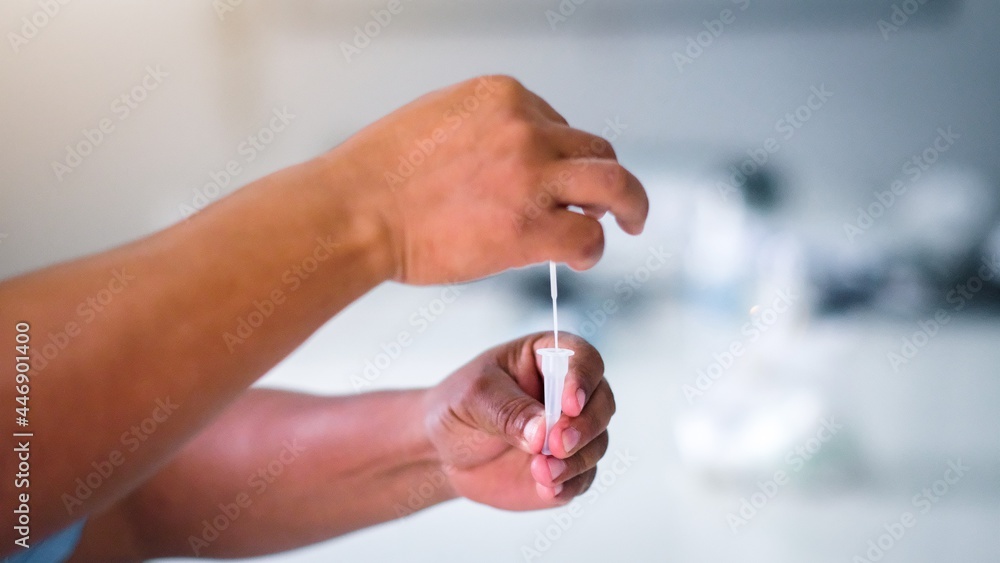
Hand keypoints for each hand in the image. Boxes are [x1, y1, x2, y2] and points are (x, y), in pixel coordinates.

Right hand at [321, 75, 648, 284]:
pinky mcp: (529, 225)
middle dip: (602, 178)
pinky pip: (588, 235)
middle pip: (594, 149)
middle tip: (615, 203)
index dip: (560, 158)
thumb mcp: (436, 121)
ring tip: (631, 223)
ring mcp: (531, 174)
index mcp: (502, 97)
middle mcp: (525, 127)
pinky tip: (580, 258)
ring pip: (613, 183)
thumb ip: (483, 132)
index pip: (557, 124)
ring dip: (630, 204)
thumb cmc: (377, 177)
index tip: (554, 182)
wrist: (353, 210)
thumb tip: (511, 159)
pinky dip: (594, 248)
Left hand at [422, 333, 613, 509]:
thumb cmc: (458, 407)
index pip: (583, 359)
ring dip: (576, 460)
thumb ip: (508, 410)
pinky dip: (570, 484)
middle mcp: (567, 392)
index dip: (582, 379)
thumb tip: (544, 430)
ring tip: (540, 472)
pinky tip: (547, 488)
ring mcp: (570, 431)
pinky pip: (584, 476)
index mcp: (546, 358)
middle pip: (601, 402)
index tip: (569, 405)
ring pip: (596, 442)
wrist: (444, 450)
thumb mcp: (472, 397)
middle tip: (558, 444)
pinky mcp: (567, 466)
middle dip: (585, 425)